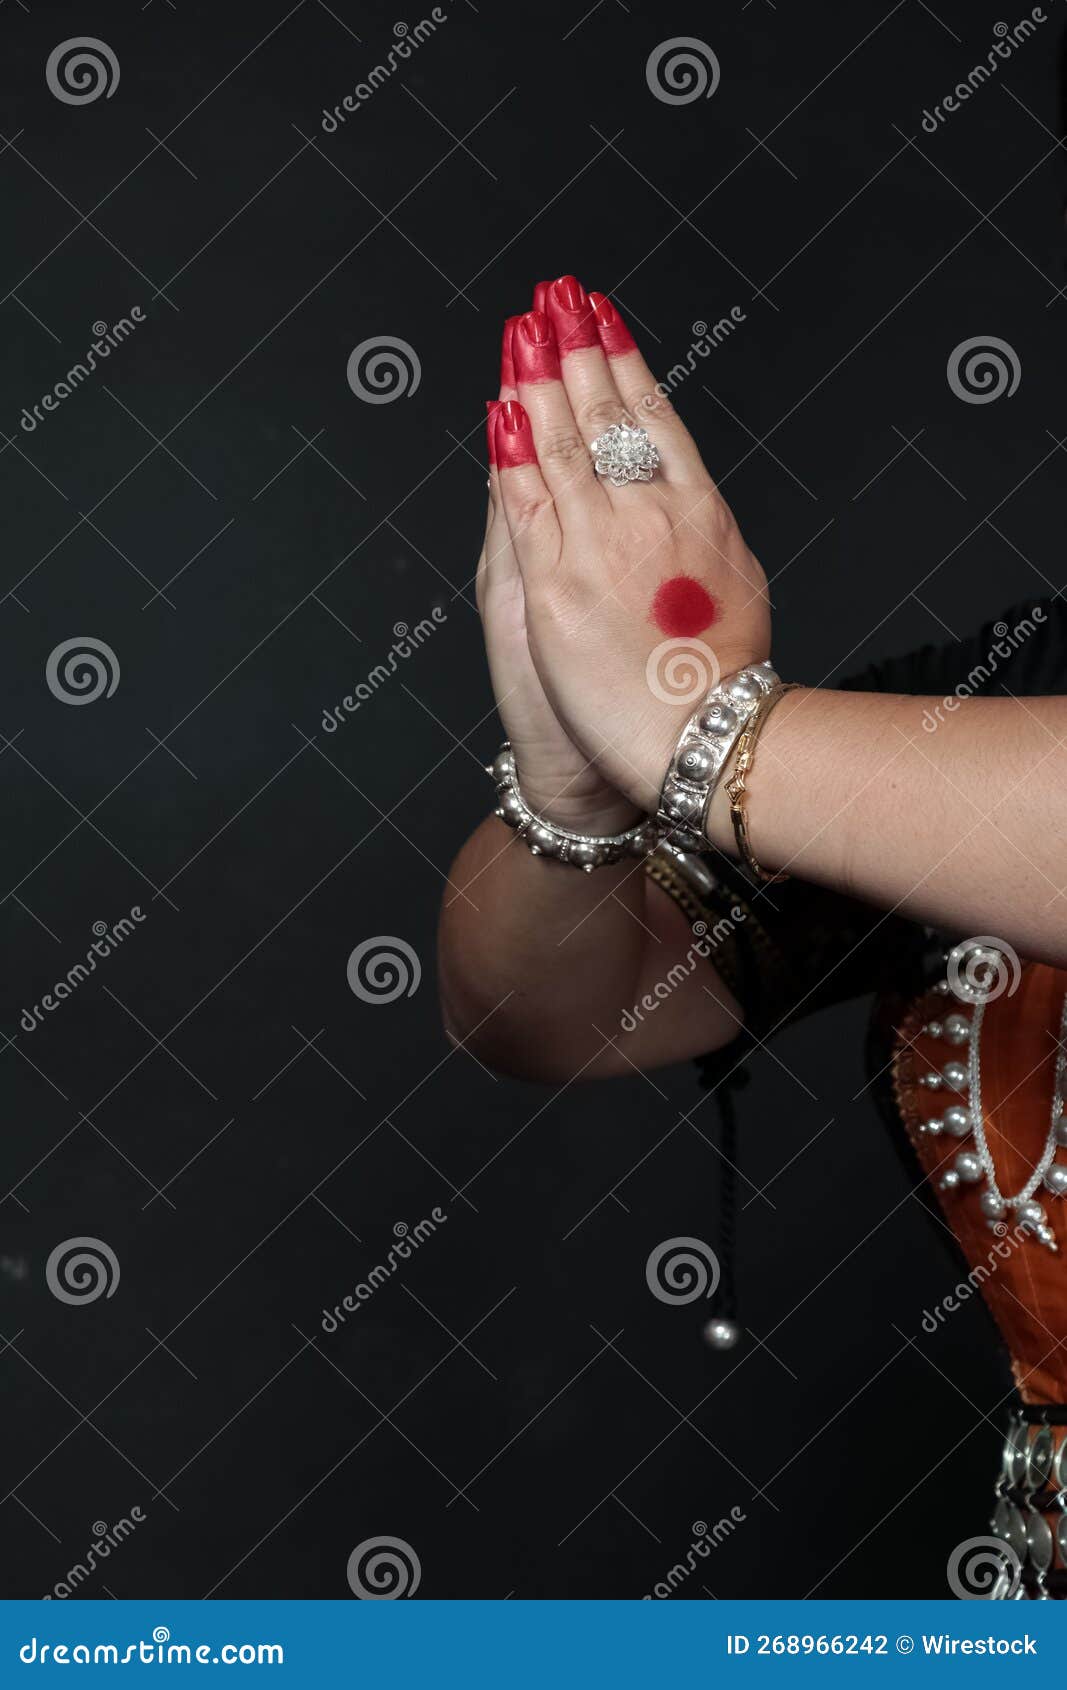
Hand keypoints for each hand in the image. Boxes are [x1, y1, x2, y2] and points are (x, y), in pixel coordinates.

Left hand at [490, 275, 770, 815]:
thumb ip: (700, 531)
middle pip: (603, 418)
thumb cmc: (711, 682)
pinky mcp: (552, 587)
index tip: (603, 316)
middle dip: (577, 350)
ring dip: (539, 380)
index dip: (624, 361)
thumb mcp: (731, 589)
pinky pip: (525, 505)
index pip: (653, 417)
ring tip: (525, 327)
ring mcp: (596, 548)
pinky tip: (500, 409)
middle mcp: (647, 519)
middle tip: (558, 294)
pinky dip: (511, 453)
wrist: (687, 746)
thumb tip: (681, 484)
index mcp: (698, 513)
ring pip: (561, 449)